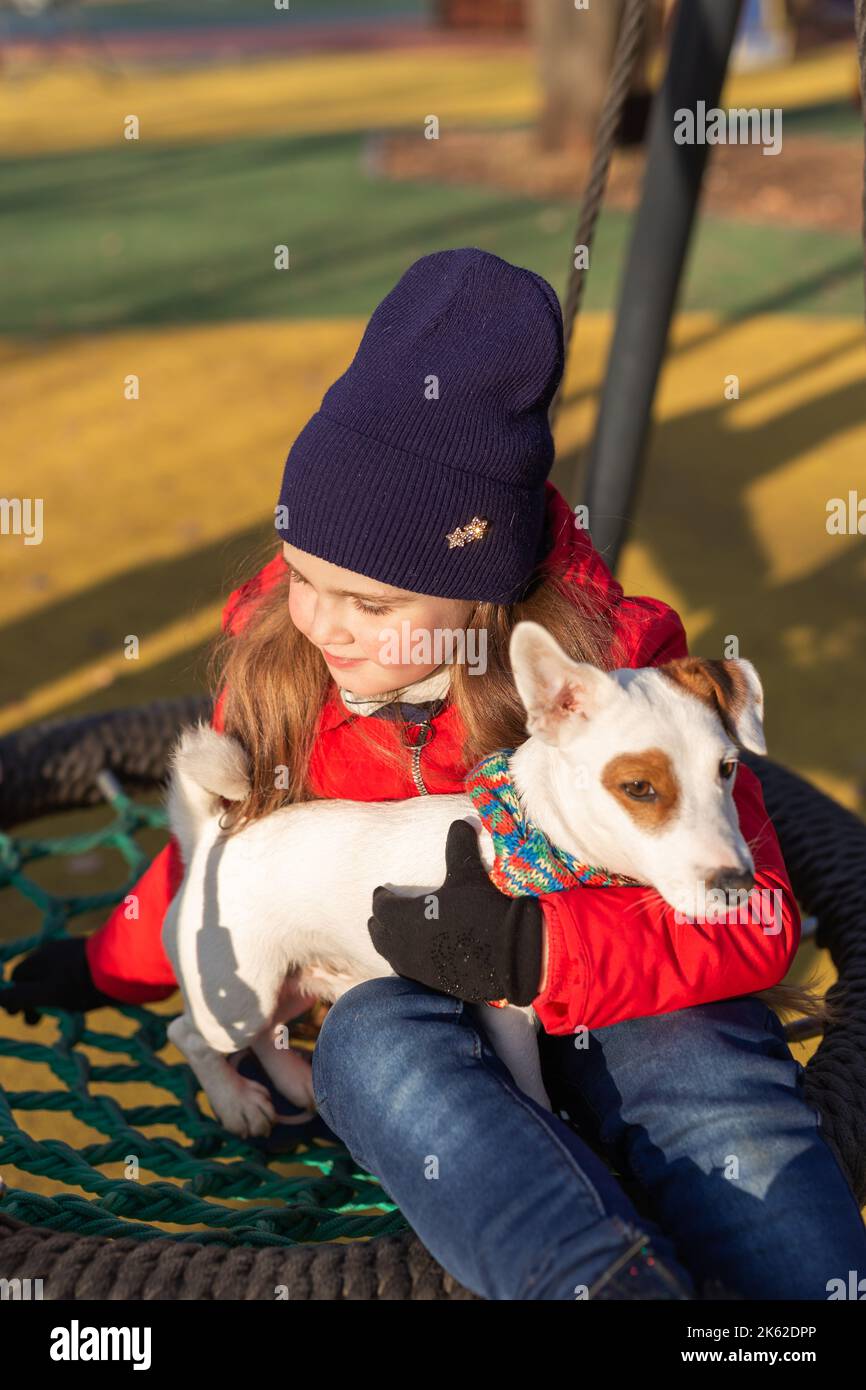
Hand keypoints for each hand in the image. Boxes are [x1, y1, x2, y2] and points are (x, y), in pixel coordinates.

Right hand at [0, 937, 116, 1022]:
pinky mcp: (90, 954)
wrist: (123, 966)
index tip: (22, 1016)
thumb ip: (19, 996)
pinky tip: (80, 996)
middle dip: (34, 998)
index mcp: (38, 958)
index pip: (17, 979)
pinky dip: (69, 985)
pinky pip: (71, 971)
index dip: (16, 1000)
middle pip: (35, 976)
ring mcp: (72, 949)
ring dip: (51, 993)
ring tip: (62, 1010)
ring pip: (53, 974)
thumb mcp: (45, 994)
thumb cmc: (81, 983)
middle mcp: (52, 950)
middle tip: (39, 1019)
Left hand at [368, 819, 543, 1005]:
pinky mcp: (436, 984)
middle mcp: (405, 945)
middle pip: (381, 934)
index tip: (382, 892)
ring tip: (394, 938)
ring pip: (393, 956)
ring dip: (390, 944)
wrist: (510, 955)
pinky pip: (412, 973)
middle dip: (380, 922)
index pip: (383, 907)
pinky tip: (419, 959)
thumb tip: (461, 820)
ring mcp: (419, 968)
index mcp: (405, 917)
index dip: (382, 898)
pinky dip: (409, 963)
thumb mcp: (469, 873)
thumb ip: (460, 844)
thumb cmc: (483, 910)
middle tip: (380, 916)